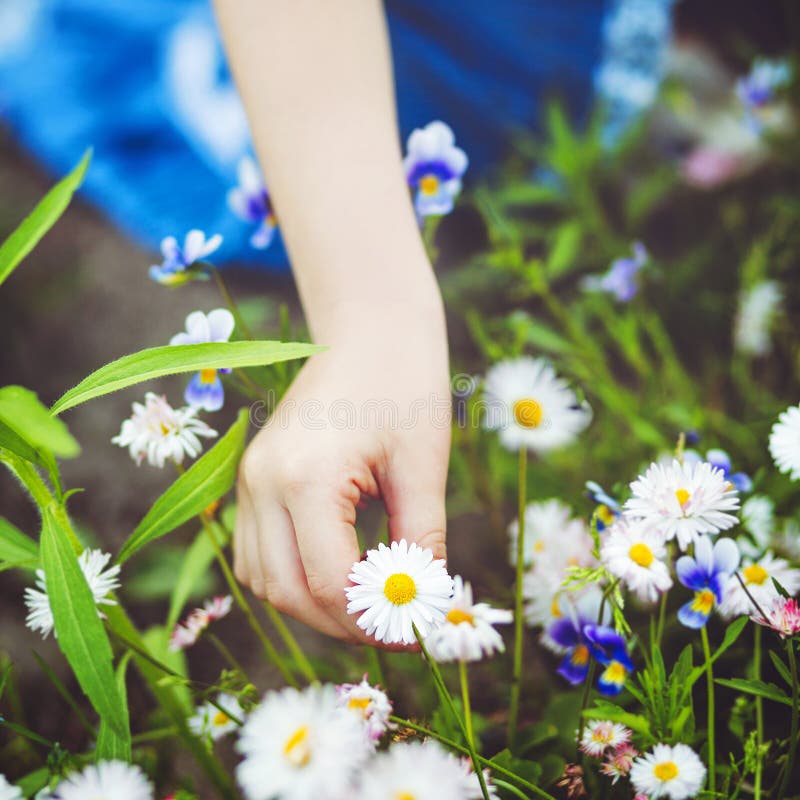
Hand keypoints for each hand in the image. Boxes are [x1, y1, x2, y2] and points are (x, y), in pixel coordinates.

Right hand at [234, 309, 450, 643]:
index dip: (375, 621)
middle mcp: (261, 482)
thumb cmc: (405, 385)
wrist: (370, 329)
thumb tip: (424, 605)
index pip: (330, 583)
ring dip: (315, 607)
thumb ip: (420, 543)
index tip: (417, 634)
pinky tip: (341, 575)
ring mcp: (250, 479)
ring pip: (266, 580)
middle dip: (344, 624)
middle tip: (397, 629)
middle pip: (289, 592)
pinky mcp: (254, 478)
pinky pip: (261, 553)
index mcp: (303, 476)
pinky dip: (295, 578)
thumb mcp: (423, 468)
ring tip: (371, 605)